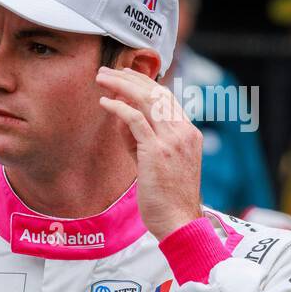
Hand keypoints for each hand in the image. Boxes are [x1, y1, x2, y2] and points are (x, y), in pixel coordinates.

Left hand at [96, 66, 204, 239]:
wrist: (179, 221)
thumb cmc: (167, 198)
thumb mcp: (158, 163)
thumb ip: (143, 140)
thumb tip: (124, 121)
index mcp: (188, 133)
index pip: (167, 98)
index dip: (144, 82)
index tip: (125, 75)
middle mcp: (183, 132)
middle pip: (157, 92)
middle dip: (130, 77)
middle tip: (108, 70)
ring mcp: (172, 140)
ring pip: (147, 100)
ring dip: (121, 85)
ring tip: (102, 78)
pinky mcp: (156, 151)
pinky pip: (136, 120)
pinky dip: (119, 108)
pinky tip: (105, 103)